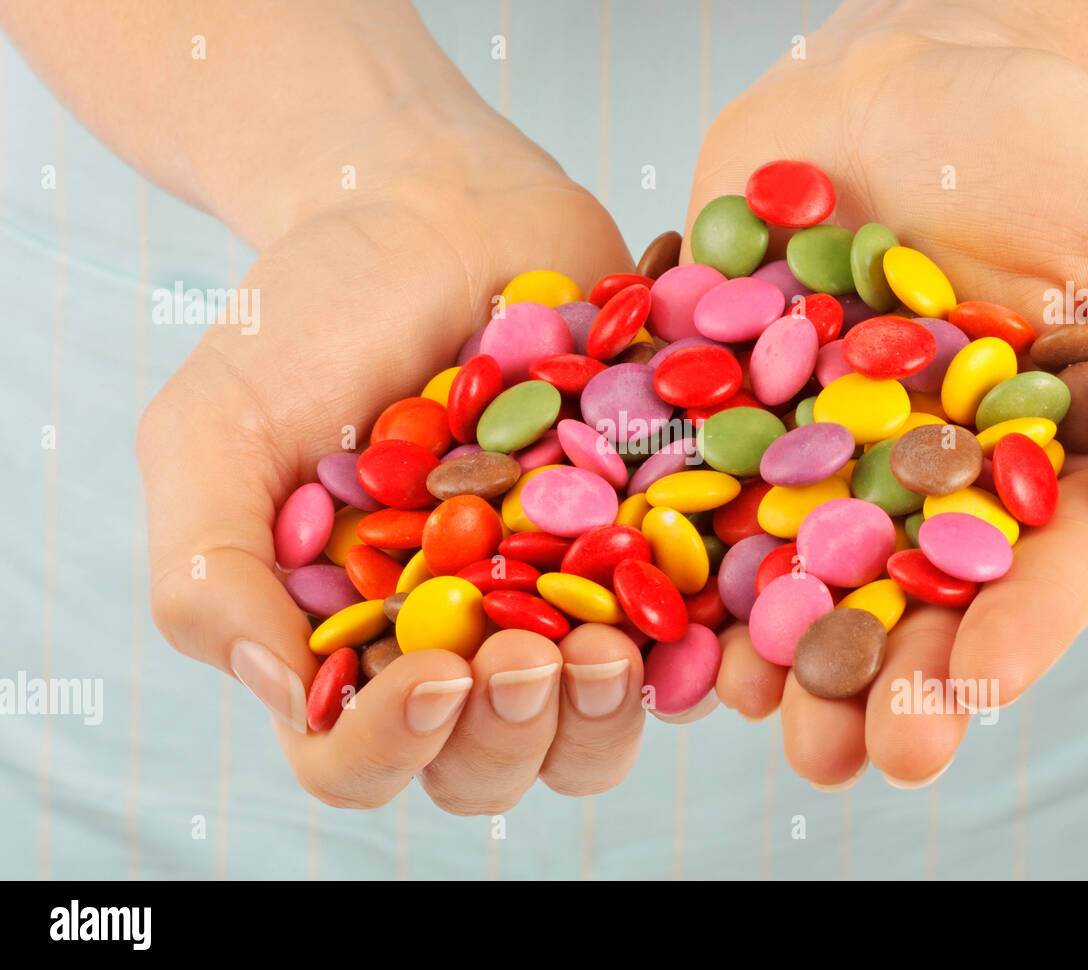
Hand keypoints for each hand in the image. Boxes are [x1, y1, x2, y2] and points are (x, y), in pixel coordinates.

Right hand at [138, 110, 646, 814]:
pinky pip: (687, 644)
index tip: (436, 672)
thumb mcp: (219, 426)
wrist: (438, 208)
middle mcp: (456, 640)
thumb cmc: (317, 315)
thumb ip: (213, 566)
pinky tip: (693, 605)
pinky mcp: (644, 551)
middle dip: (512, 737)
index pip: (354, 755)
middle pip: (487, 766)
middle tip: (535, 659)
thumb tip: (294, 696)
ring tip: (613, 646)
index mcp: (347, 638)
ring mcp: (557, 604)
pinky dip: (699, 650)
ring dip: (606, 719)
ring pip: (591, 735)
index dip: (392, 746)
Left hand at [684, 23, 1087, 787]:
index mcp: (1034, 464)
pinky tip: (672, 615)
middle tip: (867, 756)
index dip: (1014, 637)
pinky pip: (706, 494)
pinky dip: (689, 554)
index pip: (1037, 571)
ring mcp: (820, 451)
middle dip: (893, 685)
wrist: (897, 69)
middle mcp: (922, 478)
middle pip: (914, 603)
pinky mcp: (730, 409)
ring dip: (783, 656)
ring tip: (766, 715)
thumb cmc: (1046, 144)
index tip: (981, 690)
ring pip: (804, 577)